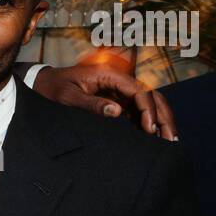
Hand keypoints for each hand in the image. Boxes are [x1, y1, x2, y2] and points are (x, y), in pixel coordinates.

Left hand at [32, 62, 176, 139]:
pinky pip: (136, 110)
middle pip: (149, 95)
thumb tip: (117, 112)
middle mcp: (117, 80)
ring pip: (147, 103)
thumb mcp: (69, 97)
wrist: (44, 83)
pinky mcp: (115, 99)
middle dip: (162, 115)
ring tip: (167, 140)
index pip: (138, 90)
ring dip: (158, 119)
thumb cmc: (54, 88)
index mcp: (108, 75)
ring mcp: (118, 90)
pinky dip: (146, 122)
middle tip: (171, 138)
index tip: (149, 129)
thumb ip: (92, 104)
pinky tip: (152, 138)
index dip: (148, 109)